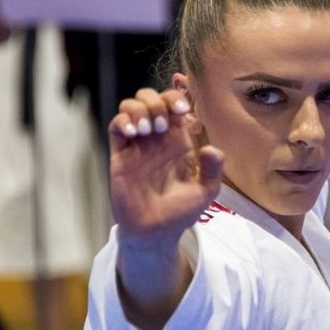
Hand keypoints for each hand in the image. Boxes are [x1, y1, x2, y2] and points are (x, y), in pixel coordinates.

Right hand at [109, 88, 222, 241]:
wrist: (155, 232)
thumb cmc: (181, 212)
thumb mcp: (206, 191)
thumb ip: (213, 169)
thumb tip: (211, 148)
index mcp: (178, 140)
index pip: (174, 104)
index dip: (176, 98)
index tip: (182, 111)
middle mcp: (157, 138)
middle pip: (150, 97)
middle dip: (156, 101)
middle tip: (162, 126)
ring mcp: (137, 144)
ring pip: (130, 106)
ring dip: (139, 109)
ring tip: (148, 131)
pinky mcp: (120, 155)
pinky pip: (115, 125)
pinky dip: (122, 121)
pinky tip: (133, 134)